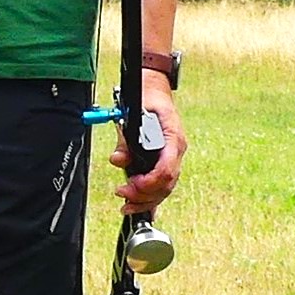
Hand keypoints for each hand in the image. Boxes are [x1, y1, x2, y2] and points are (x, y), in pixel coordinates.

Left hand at [111, 72, 184, 212]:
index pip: (167, 169)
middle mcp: (176, 150)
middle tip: (123, 196)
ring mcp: (173, 156)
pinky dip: (150, 196)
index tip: (132, 185)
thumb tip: (118, 159)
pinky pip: (162, 183)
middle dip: (145, 195)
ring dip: (146, 199)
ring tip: (127, 205)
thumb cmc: (147, 98)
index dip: (150, 182)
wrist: (155, 89)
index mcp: (172, 138)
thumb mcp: (132, 113)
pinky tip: (139, 206)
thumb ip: (125, 139)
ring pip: (165, 187)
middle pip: (167, 184)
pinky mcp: (166, 160)